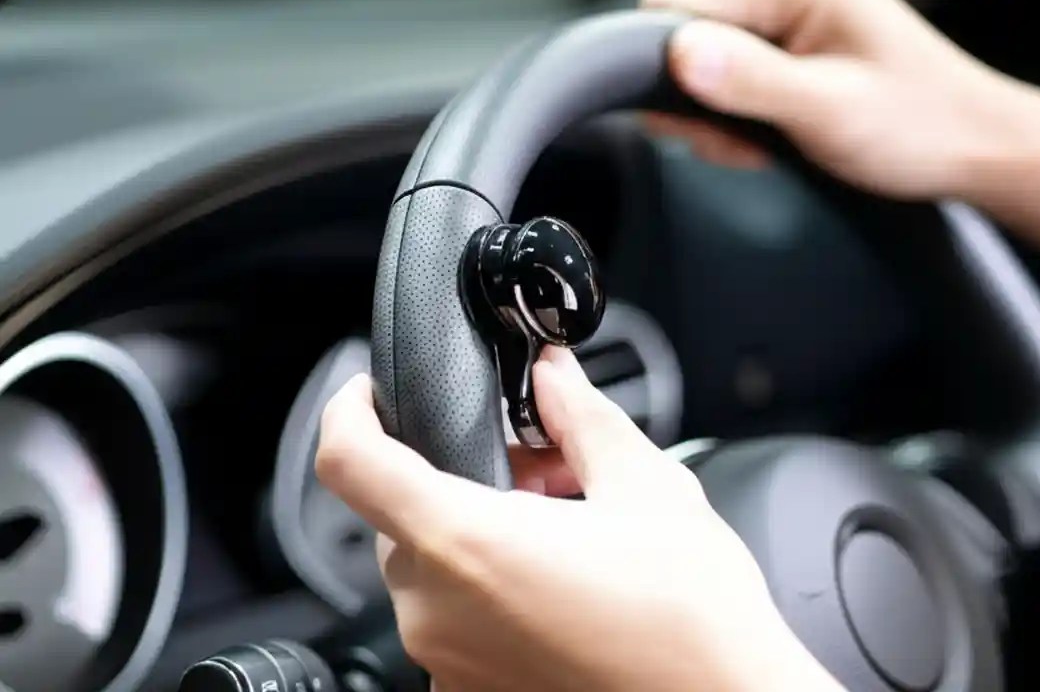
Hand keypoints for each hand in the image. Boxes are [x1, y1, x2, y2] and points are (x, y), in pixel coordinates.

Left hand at [315, 347, 841, 691]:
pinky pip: (455, 624)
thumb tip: (553, 376)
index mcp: (466, 544)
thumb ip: (580, 417)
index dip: (347, 413)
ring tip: (566, 531)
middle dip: (463, 480)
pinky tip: (560, 583)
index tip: (370, 398)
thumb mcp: (644, 487)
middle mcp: (438, 613)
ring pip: (432, 570)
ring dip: (480, 536)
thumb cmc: (691, 618)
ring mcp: (449, 665)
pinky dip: (489, 593)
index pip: (350, 463)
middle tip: (543, 471)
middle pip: (404, 516)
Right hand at [640, 0, 1032, 199]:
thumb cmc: (921, 125)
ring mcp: (786, 16)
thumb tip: (678, 54)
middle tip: (744, 137)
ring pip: (697, 59)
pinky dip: (735, 115)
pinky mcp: (787, 48)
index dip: (671, 64)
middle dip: (695, 94)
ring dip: (716, 112)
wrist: (973, 147)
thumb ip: (753, 80)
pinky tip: (771, 136)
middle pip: (679, 28)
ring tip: (768, 139)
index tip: (711, 116)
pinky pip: (726, 75)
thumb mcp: (831, 110)